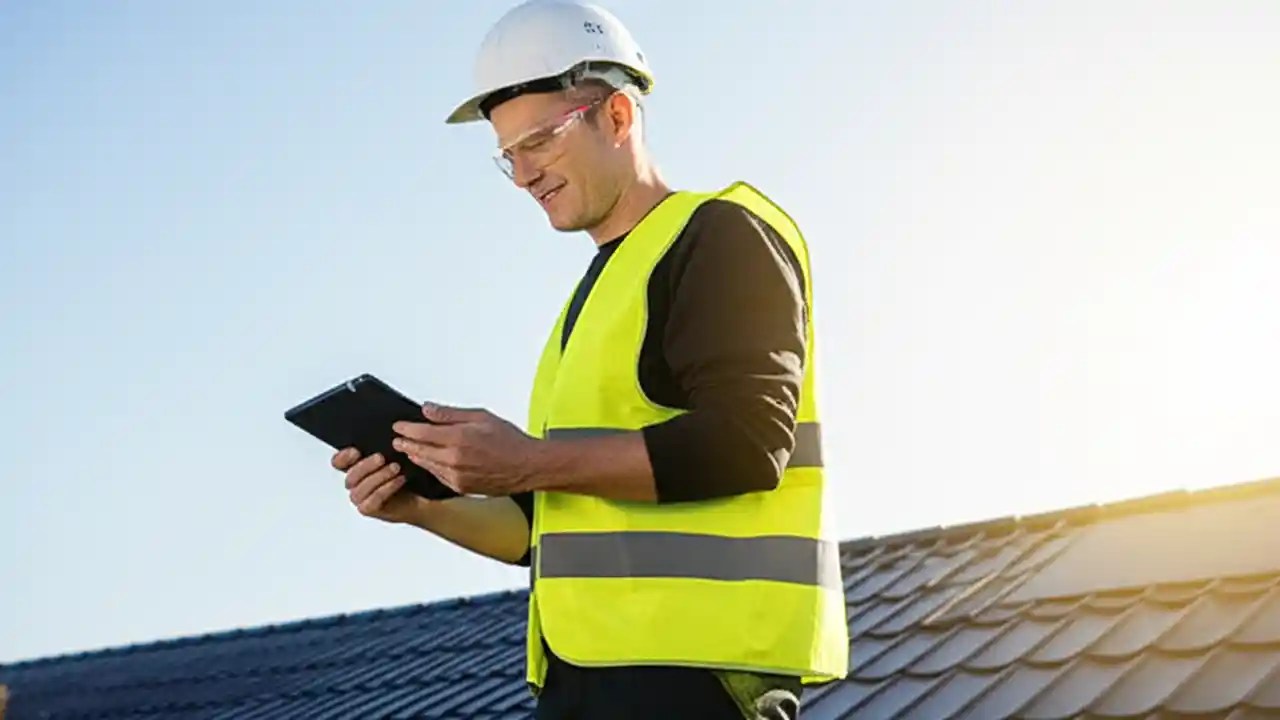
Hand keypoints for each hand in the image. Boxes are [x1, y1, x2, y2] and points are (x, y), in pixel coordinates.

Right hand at [332, 447, 422, 523]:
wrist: (417, 496)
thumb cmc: (401, 474)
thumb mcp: (392, 456)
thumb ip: (381, 448)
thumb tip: (384, 437)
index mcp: (354, 467)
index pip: (338, 462)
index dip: (343, 457)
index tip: (356, 451)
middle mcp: (354, 483)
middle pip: (350, 475)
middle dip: (366, 465)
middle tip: (381, 458)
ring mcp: (360, 498)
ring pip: (361, 488)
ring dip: (379, 476)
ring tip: (396, 468)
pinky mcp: (368, 509)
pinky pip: (373, 499)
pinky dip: (387, 488)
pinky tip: (399, 480)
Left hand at [391, 402, 539, 496]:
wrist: (526, 466)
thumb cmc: (510, 441)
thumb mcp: (481, 417)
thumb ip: (451, 415)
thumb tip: (428, 410)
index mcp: (458, 438)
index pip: (422, 432)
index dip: (406, 428)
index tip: (398, 426)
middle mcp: (454, 459)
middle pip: (419, 450)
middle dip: (406, 443)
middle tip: (397, 439)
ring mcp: (456, 476)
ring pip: (427, 465)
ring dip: (415, 456)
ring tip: (409, 450)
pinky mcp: (461, 487)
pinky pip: (438, 476)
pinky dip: (430, 468)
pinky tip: (428, 462)